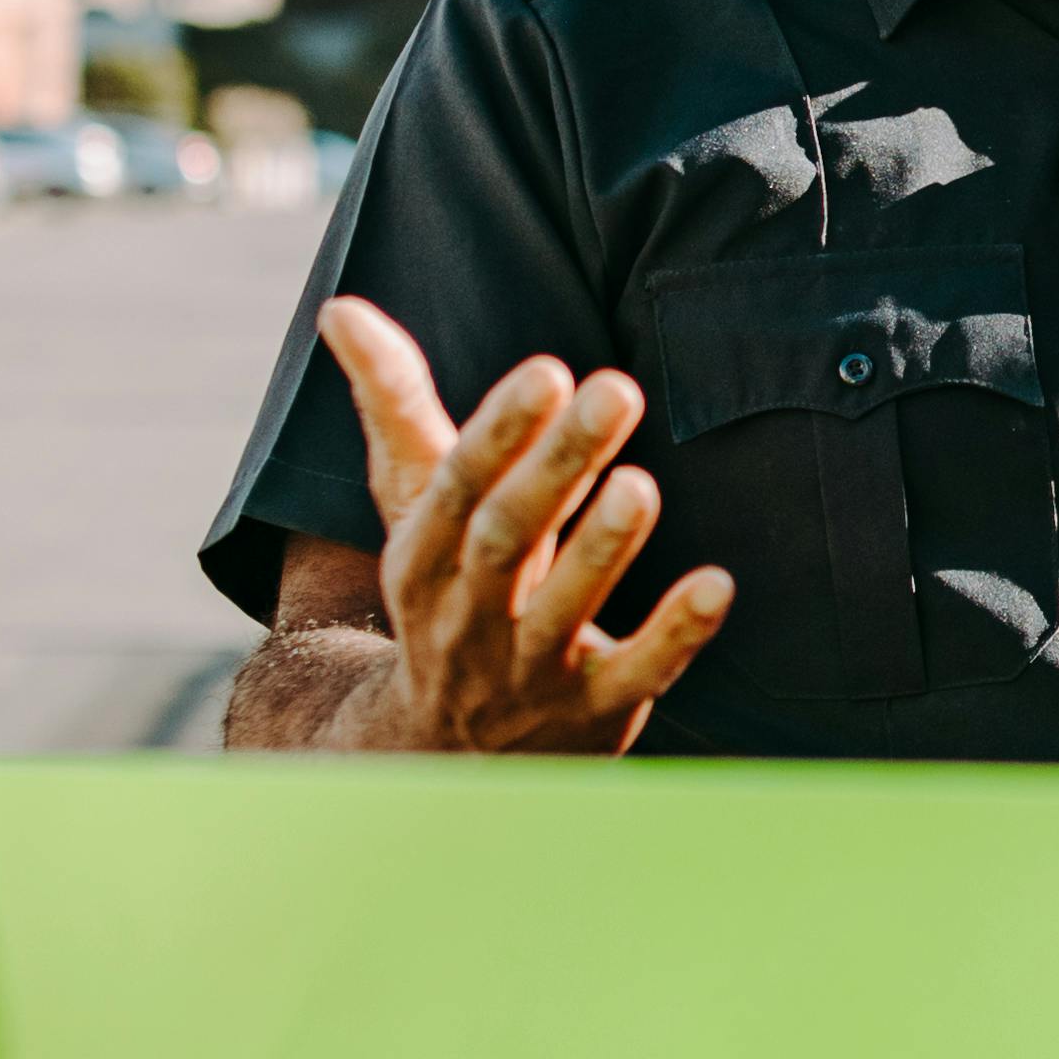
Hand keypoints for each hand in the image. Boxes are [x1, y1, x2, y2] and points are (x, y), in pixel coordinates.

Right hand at [320, 295, 733, 753]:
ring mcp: (528, 672)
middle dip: (558, 464)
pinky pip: (636, 676)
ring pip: (562, 611)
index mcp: (422, 557)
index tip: (548, 371)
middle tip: (615, 388)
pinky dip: (675, 634)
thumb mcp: (412, 504)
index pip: (456, 488)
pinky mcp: (593, 714)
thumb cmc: (447, 589)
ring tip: (642, 482)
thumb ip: (392, 403)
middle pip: (507, 538)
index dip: (498, 432)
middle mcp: (467, 616)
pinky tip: (718, 585)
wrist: (446, 752)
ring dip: (603, 548)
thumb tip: (340, 305)